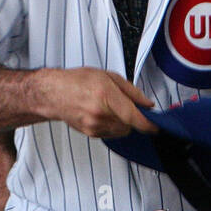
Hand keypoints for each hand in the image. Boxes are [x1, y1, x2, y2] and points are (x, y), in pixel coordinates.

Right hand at [36, 68, 158, 138]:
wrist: (54, 94)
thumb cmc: (78, 81)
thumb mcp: (108, 76)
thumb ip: (131, 91)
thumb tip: (147, 104)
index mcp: (106, 96)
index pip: (134, 117)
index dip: (148, 125)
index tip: (157, 127)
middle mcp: (100, 114)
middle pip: (130, 125)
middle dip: (133, 118)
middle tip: (126, 105)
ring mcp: (95, 126)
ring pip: (122, 131)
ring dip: (123, 122)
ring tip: (110, 107)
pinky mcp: (91, 133)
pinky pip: (111, 133)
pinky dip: (113, 126)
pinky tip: (103, 114)